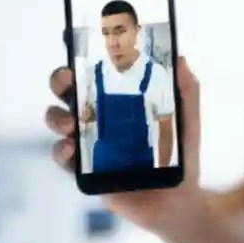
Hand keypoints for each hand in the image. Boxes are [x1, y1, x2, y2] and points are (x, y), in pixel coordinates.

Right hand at [45, 57, 201, 230]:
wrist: (179, 201)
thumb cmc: (180, 156)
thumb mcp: (186, 119)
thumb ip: (186, 90)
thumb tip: (181, 59)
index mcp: (119, 100)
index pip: (94, 73)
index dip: (81, 56)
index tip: (75, 41)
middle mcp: (98, 118)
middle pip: (68, 92)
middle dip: (60, 80)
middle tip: (68, 78)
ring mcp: (89, 144)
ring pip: (59, 122)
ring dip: (57, 117)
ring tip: (70, 122)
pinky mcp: (86, 171)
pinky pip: (63, 158)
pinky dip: (61, 150)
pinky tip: (71, 147)